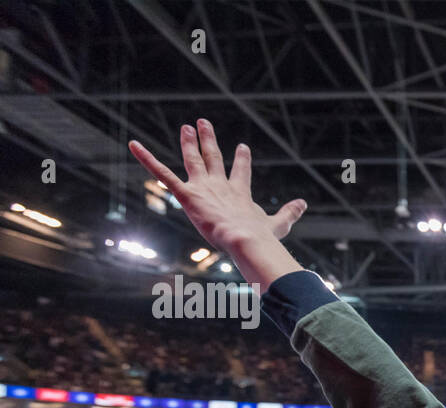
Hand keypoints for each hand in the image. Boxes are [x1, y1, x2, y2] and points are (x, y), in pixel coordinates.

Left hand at [128, 119, 303, 286]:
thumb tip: (304, 203)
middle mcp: (220, 185)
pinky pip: (163, 174)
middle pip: (213, 157)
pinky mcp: (187, 194)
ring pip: (192, 160)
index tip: (242, 147)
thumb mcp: (279, 225)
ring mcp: (203, 188)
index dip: (241, 159)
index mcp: (239, 193)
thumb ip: (289, 213)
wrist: (246, 238)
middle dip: (208, 139)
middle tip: (203, 123)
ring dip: (188, 142)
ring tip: (185, 127)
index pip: (240, 172)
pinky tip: (133, 144)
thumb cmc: (261, 236)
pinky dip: (147, 159)